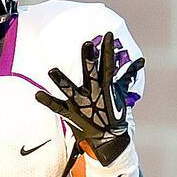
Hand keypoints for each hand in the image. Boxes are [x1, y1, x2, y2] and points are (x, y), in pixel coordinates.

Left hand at [35, 34, 143, 166]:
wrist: (109, 141)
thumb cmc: (113, 113)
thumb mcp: (121, 93)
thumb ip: (127, 76)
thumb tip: (140, 62)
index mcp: (106, 86)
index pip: (109, 65)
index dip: (109, 50)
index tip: (109, 35)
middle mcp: (94, 93)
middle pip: (91, 73)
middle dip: (89, 60)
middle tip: (86, 44)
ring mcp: (82, 104)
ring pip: (71, 90)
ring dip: (61, 81)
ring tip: (51, 70)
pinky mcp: (71, 115)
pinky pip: (57, 108)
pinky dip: (47, 101)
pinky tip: (37, 93)